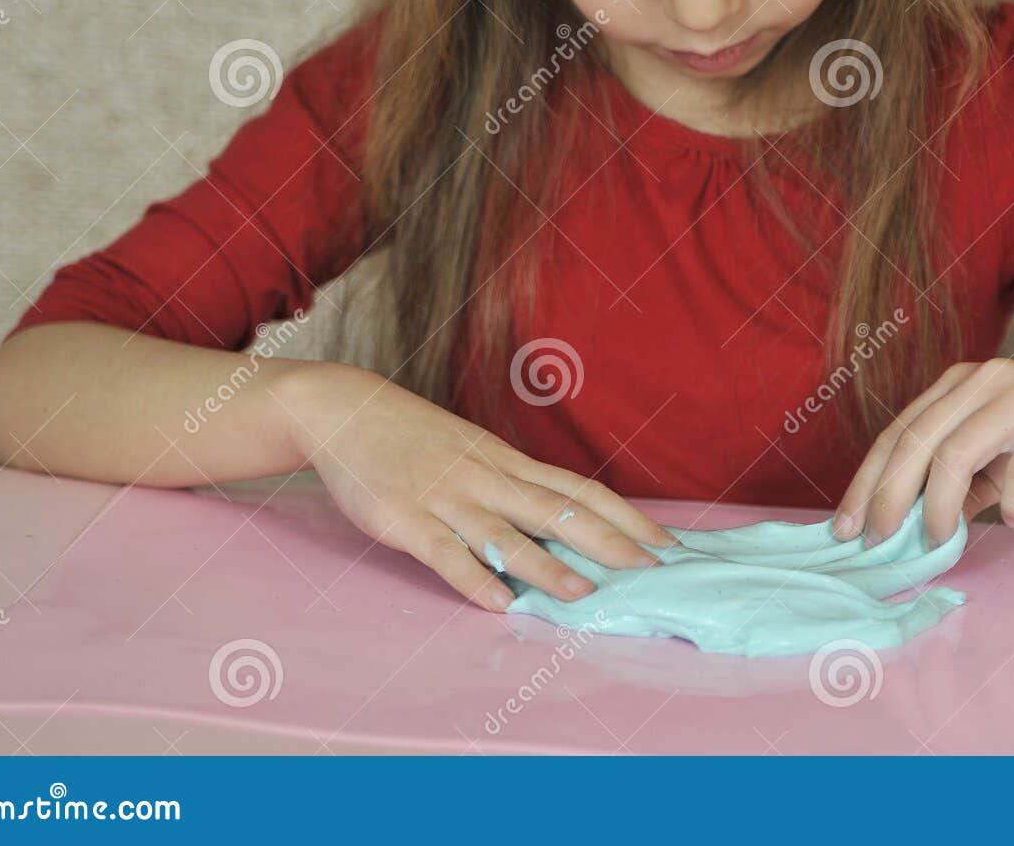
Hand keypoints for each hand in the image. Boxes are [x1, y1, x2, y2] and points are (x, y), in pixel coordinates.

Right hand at [274, 362, 676, 611]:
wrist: (346, 409)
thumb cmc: (416, 437)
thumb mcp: (477, 452)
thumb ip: (515, 486)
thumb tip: (564, 524)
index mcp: (509, 463)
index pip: (582, 491)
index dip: (627, 518)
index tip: (667, 543)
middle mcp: (489, 478)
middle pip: (560, 512)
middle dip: (610, 543)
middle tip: (652, 571)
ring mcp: (448, 499)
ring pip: (509, 536)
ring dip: (548, 568)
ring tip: (586, 596)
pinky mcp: (407, 519)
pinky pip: (446, 554)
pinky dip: (474, 579)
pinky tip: (499, 603)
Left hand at [832, 358, 1013, 546]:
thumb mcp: (1000, 466)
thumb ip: (959, 486)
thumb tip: (908, 528)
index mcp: (961, 385)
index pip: (898, 432)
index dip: (868, 481)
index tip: (847, 527)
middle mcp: (987, 379)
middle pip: (918, 439)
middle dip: (889, 495)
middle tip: (879, 541)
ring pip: (960, 448)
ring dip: (942, 502)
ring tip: (940, 537)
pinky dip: (1013, 496)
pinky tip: (1013, 519)